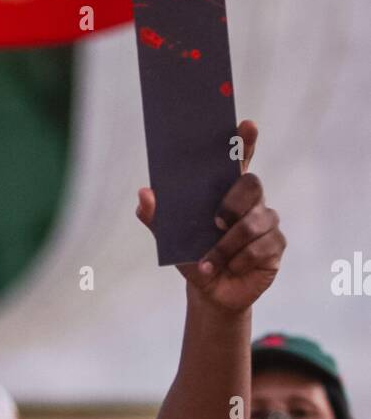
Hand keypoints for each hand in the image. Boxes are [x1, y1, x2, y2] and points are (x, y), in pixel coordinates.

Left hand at [136, 120, 285, 311]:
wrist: (211, 292)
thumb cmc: (194, 258)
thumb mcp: (171, 239)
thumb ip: (157, 217)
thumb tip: (144, 194)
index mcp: (227, 192)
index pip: (240, 159)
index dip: (244, 141)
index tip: (246, 125)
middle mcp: (251, 202)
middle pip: (251, 185)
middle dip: (232, 203)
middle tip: (215, 222)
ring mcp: (266, 222)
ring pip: (253, 223)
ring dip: (226, 247)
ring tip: (208, 263)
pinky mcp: (275, 246)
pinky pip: (261, 247)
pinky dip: (239, 261)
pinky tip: (230, 268)